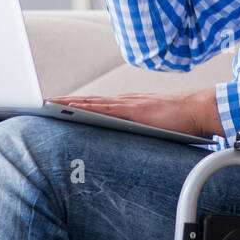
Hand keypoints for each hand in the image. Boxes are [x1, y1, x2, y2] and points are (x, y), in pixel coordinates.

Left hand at [46, 88, 222, 138]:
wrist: (197, 109)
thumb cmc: (178, 120)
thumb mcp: (151, 124)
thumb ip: (136, 127)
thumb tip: (123, 138)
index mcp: (127, 105)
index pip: (95, 104)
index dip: (74, 103)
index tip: (55, 105)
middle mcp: (124, 101)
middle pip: (88, 101)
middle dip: (64, 102)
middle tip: (41, 102)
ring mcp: (128, 104)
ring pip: (92, 103)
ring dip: (69, 103)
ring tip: (49, 104)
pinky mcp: (134, 109)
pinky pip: (106, 108)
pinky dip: (88, 107)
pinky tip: (74, 108)